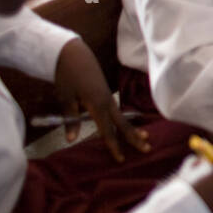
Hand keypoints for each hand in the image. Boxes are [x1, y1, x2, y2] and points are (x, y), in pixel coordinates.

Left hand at [52, 38, 148, 161]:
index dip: (113, 145)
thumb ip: (71, 119)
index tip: (120, 159)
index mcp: (96, 104)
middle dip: (133, 138)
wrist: (72, 54)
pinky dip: (125, 120)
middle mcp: (106, 101)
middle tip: (146, 149)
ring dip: (133, 129)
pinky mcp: (105, 93)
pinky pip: (118, 110)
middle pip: (122, 124)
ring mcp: (108, 96)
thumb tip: (71, 140)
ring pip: (122, 117)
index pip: (107, 130)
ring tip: (145, 138)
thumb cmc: (66, 76)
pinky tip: (128, 125)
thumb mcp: (66, 98)